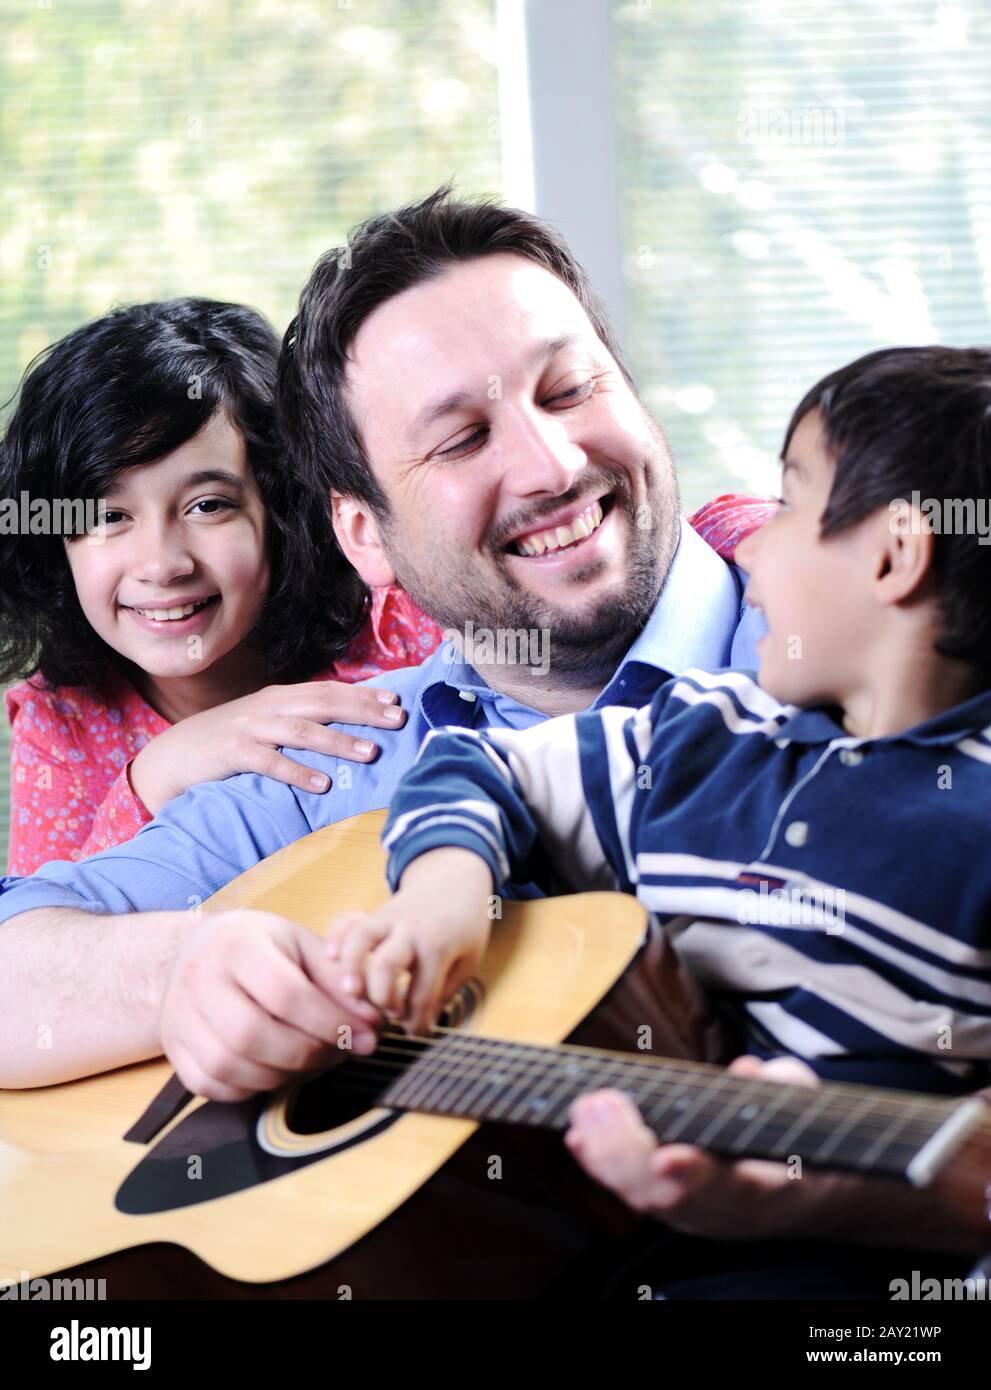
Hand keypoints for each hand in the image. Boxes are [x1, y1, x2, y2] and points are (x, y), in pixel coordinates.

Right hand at [129, 680, 406, 812]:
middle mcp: (268, 707)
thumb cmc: (228, 743)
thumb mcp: (265, 724)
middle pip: (322, 703)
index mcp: (279, 697)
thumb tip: (346, 725)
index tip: (397, 702)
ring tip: (371, 753)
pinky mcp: (232, 753)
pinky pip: (269, 762)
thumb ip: (299, 720)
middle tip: (397, 720)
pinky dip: (297, 772)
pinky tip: (321, 785)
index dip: (363, 695)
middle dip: (363, 711)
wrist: (173, 757)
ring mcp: (249, 728)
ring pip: (301, 730)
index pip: (329, 690)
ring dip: (338, 742)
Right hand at [160, 908, 383, 1100]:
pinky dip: (248, 1088)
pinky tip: (275, 1070)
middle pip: (252, 1034)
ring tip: (312, 1061)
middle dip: (307, 1053)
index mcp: (237, 944)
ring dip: (281, 1075)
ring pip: (228, 1066)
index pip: (285, 993)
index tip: (367, 1036)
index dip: (331, 1022)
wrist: (198, 949)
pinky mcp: (173, 1048)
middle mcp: (199, 978)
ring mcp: (179, 1016)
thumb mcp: (301, 944)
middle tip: (340, 1052)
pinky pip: (209, 1085)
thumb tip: (372, 1020)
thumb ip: (337, 979)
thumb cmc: (260, 946)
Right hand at [325, 848, 494, 1034]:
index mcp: (438, 947)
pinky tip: (330, 957)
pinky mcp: (374, 915)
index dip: (416, 1023)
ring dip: (351, 967)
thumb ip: (443, 992)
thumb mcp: (467, 961)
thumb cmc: (464, 927)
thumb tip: (417, 1022)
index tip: (415, 1032)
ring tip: (349, 991)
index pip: (422, 996)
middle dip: (382, 997)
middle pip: (386, 965)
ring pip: (361, 938)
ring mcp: (389, 920)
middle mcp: (410, 932)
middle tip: (389, 1013)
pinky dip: (335, 936)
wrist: (455, 879)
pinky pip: (348, 920)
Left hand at [565, 1054, 831, 1240]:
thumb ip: (782, 1088)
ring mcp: (698, 1216)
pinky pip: (634, 1192)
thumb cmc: (807, 1139)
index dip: (696, 1176)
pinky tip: (578, 1137)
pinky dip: (602, 1165)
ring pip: (646, 1198)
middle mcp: (727, 1212)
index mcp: (770, 1188)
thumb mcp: (809, 1105)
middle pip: (670, 1197)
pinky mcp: (676, 1208)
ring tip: (585, 1114)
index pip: (730, 1189)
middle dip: (628, 1153)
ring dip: (607, 1156)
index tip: (669, 1158)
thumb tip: (747, 1073)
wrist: (815, 1195)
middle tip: (601, 1106)